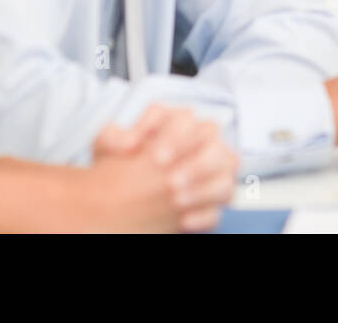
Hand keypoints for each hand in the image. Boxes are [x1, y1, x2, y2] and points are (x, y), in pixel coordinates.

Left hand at [86, 104, 238, 231]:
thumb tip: (125, 142)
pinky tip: (184, 219)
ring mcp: (214, 166)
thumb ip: (111, 138)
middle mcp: (201, 138)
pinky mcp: (214, 198)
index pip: (183, 117)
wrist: (126, 194)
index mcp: (177, 122)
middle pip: (212, 133)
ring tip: (177, 199)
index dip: (173, 135)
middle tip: (171, 180)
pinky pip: (221, 202)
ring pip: (229, 163)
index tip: (156, 157)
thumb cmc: (124, 163)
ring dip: (205, 183)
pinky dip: (204, 213)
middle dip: (195, 158)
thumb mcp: (108, 147)